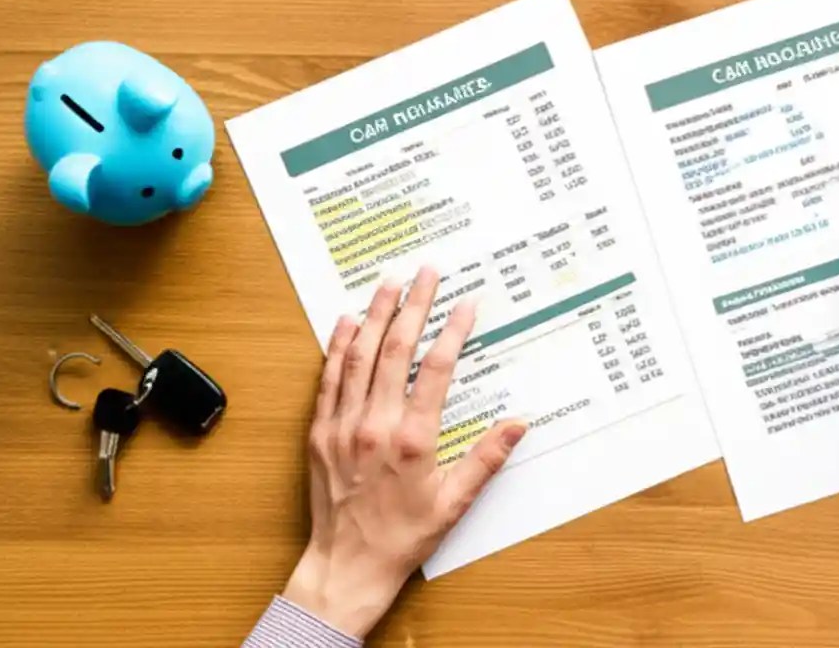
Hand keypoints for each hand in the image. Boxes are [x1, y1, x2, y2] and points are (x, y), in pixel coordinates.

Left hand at [282, 267, 527, 637]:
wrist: (346, 567)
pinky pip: (329, 378)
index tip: (466, 303)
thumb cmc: (402, 538)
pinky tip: (348, 322)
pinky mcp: (320, 432)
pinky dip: (338, 346)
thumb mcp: (453, 503)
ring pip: (359, 355)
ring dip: (376, 314)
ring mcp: (343, 425)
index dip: (453, 330)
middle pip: (396, 349)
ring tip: (389, 281)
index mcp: (412, 440)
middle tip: (427, 271)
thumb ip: (486, 459)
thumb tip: (518, 424)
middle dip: (414, 305)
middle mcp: (375, 424)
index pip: (436, 368)